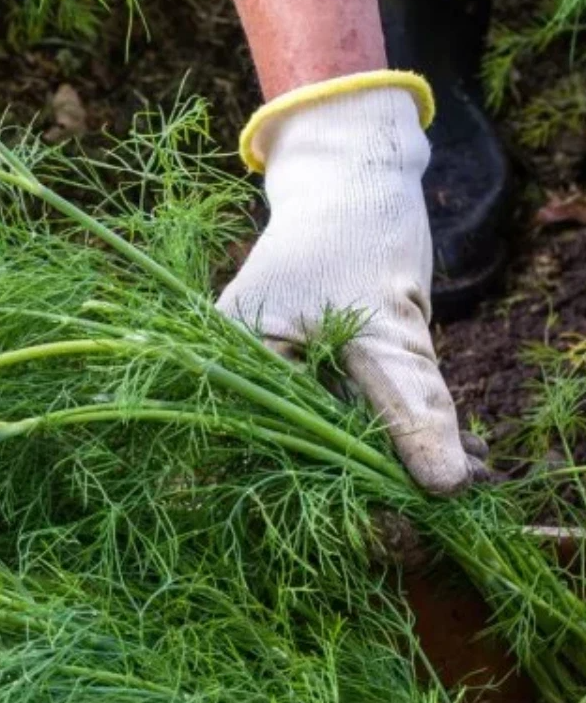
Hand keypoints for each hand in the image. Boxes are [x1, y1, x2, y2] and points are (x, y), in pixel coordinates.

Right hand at [217, 80, 488, 495]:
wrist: (357, 173)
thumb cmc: (354, 232)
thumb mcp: (387, 328)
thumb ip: (409, 408)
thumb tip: (445, 488)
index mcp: (234, 364)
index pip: (278, 454)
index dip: (335, 496)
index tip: (397, 529)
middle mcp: (246, 374)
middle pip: (307, 453)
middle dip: (378, 481)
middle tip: (446, 500)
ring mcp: (281, 370)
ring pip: (339, 436)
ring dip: (400, 456)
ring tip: (467, 471)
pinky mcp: (318, 366)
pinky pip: (354, 412)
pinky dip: (400, 428)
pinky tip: (453, 447)